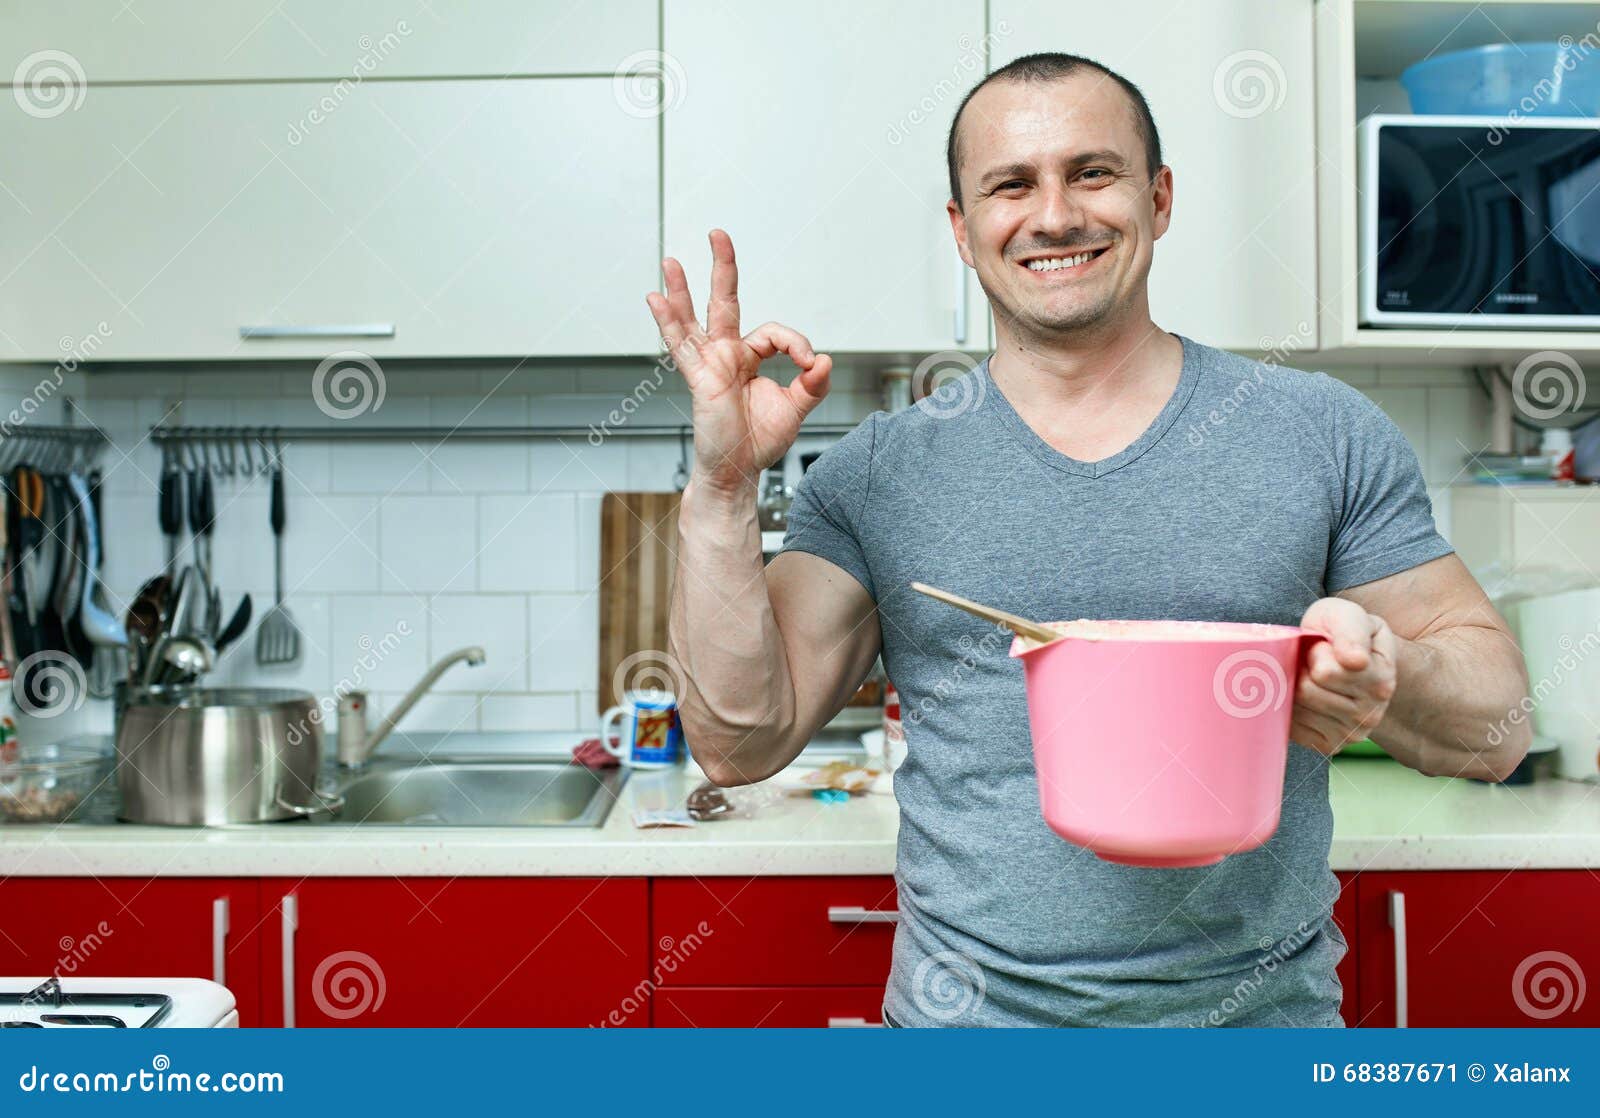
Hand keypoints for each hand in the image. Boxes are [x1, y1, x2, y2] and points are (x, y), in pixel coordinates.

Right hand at [645, 229, 832, 496]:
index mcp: (750, 358)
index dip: (795, 343)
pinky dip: (669, 322)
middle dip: (722, 267)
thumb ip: (812, 384)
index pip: (774, 332)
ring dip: (683, 289)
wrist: (737, 472)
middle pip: (724, 302)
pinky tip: (655, 299)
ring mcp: (710, 364)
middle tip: (718, 233)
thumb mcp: (796, 409)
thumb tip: (823, 359)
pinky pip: (681, 346)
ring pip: (695, 318)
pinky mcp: (698, 378)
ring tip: (672, 260)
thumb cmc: (759, 442)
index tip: (808, 364)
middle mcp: (727, 355)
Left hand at [1290, 597, 1397, 755]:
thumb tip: (1356, 661)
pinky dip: (1288, 707)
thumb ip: (1351, 631)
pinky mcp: (1330, 746)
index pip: (1324, 672)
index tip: (1322, 645)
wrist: (1345, 659)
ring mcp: (1352, 734)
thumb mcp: (1347, 615)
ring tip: (1306, 676)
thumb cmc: (1340, 632)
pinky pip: (1292, 727)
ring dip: (1291, 688)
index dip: (1314, 652)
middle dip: (1299, 669)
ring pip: (1297, 710)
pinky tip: (1301, 696)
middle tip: (1309, 660)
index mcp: (1381, 679)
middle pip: (1306, 692)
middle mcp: (1372, 713)